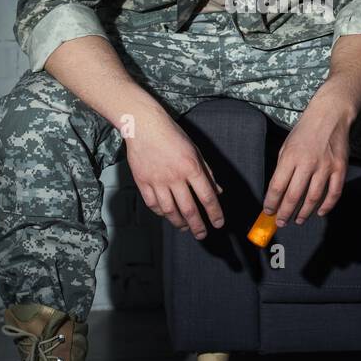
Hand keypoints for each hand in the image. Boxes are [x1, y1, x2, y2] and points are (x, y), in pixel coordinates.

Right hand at [126, 104, 223, 238]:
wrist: (144, 125)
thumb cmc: (171, 135)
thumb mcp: (195, 150)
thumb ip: (207, 172)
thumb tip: (217, 190)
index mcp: (191, 167)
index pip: (207, 196)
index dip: (214, 213)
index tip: (218, 223)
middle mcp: (175, 176)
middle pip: (188, 208)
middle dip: (197, 225)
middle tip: (202, 234)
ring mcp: (157, 180)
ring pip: (169, 210)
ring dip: (179, 222)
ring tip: (185, 227)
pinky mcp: (142, 181)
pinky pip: (153, 204)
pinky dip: (161, 213)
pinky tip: (167, 214)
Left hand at [262, 86, 351, 226]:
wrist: (330, 115)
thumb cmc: (305, 131)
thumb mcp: (286, 146)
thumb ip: (283, 168)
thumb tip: (277, 192)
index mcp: (290, 156)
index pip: (277, 186)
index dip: (271, 202)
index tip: (268, 211)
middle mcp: (307, 162)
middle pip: (293, 195)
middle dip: (285, 213)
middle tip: (281, 222)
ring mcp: (326, 166)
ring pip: (313, 198)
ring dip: (304, 213)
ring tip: (298, 220)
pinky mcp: (340, 168)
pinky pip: (334, 193)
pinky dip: (326, 206)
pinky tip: (319, 212)